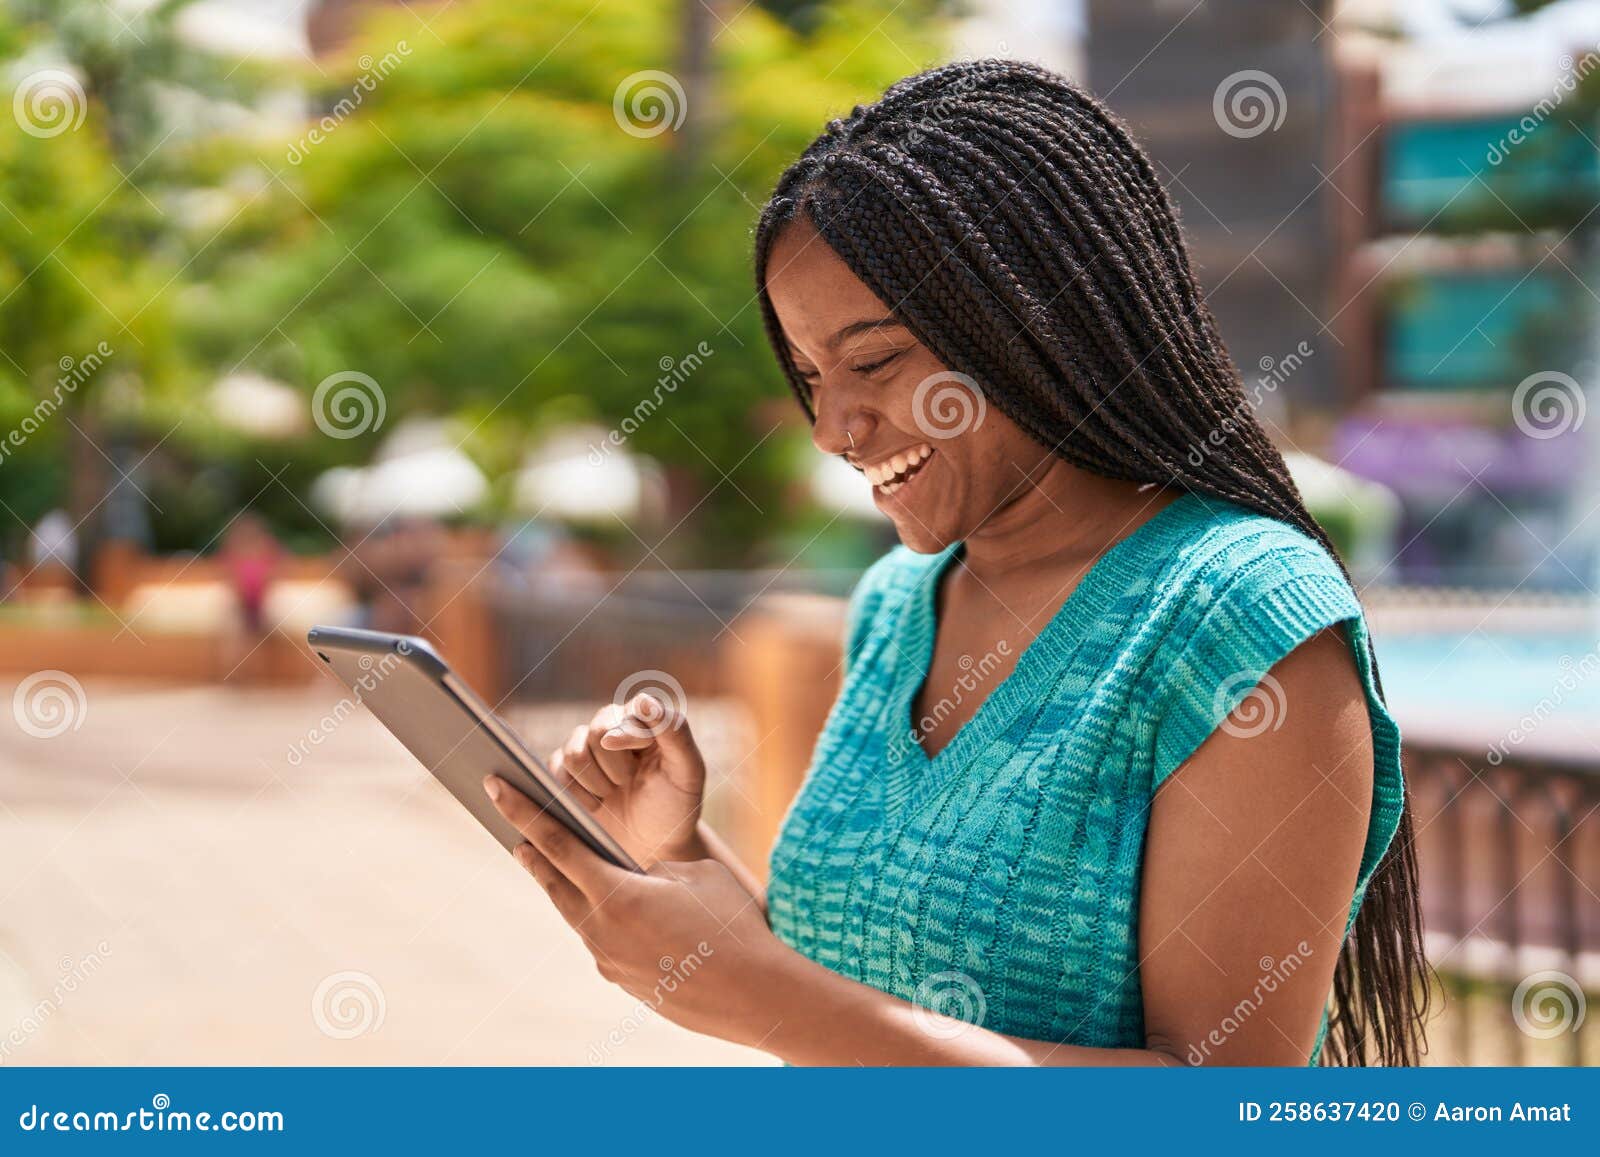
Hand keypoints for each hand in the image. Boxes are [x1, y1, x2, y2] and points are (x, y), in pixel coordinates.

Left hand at [484, 773, 787, 1046]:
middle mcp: (601, 931)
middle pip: (553, 883)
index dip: (522, 811)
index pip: (556, 843)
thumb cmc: (730, 924)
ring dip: (563, 888)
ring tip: (552, 867)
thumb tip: (633, 877)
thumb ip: (651, 868)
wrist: (753, 994)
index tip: (495, 788)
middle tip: (514, 831)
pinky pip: (600, 940)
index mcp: (615, 894)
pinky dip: (596, 918)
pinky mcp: (624, 980)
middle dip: (532, 853)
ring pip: (575, 915)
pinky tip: (607, 909)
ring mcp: (608, 961)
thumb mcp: (692, 875)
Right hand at [547, 693, 706, 866]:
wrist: (650, 846)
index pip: (631, 710)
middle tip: (627, 783)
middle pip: (597, 729)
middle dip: (614, 767)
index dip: (628, 737)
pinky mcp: (565, 768)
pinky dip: (576, 794)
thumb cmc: (675, 806)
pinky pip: (555, 771)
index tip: (633, 768)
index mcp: (646, 721)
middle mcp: (615, 725)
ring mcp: (587, 746)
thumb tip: (645, 700)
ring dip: (595, 782)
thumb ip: (675, 733)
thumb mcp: (687, 771)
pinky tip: (595, 805)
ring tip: (612, 794)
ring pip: (573, 752)